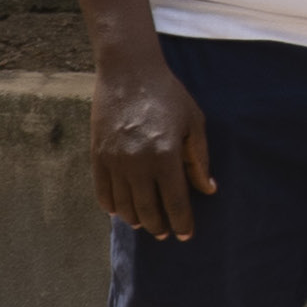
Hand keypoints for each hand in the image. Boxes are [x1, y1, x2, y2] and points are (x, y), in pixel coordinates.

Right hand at [90, 49, 212, 239]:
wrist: (128, 72)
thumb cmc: (167, 94)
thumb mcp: (193, 123)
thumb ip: (199, 159)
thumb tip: (208, 189)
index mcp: (166, 156)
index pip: (176, 203)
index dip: (182, 223)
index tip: (186, 234)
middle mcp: (138, 163)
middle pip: (148, 210)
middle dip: (159, 227)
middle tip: (165, 233)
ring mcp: (115, 161)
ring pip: (124, 205)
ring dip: (136, 219)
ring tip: (145, 223)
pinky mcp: (98, 155)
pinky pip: (102, 191)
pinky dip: (111, 206)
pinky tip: (119, 211)